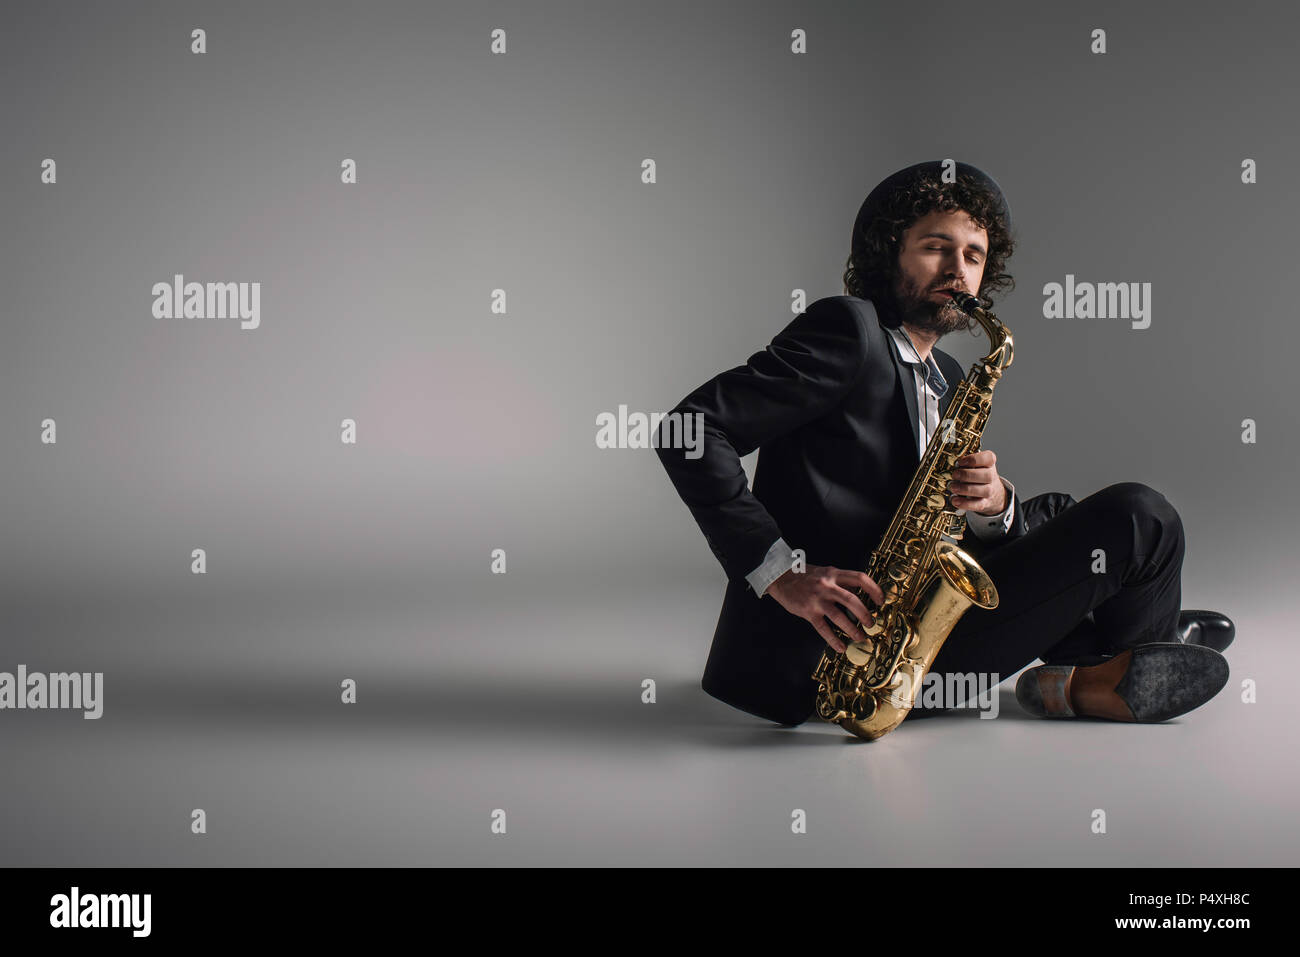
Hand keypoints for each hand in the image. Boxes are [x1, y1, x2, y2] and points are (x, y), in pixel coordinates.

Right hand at [765, 565, 884, 653]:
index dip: (874, 589)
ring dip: (852, 629)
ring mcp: (817, 599)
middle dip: (865, 614)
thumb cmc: (803, 576)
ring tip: (860, 637)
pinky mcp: (808, 611)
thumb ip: (840, 581)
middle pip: (852, 600)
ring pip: (839, 616)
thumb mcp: (824, 572)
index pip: (860, 578)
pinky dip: (833, 640)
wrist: (780, 577)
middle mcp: (827, 585)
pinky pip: (823, 628)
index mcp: (833, 573)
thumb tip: (859, 593)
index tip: (881, 600)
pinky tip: (840, 647)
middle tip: (871, 623)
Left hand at [949, 449, 1006, 515]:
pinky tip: (955, 500)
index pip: (988, 458)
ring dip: (966, 489)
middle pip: (987, 475)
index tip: (960, 462)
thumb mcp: (974, 465)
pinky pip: (978, 505)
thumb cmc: (977, 475)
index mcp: (989, 463)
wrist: (992, 493)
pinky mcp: (985, 503)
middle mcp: (991, 476)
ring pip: (984, 490)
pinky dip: (966, 503)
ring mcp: (990, 491)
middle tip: (954, 475)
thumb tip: (947, 463)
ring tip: (952, 487)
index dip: (974, 459)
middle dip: (967, 475)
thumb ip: (964, 463)